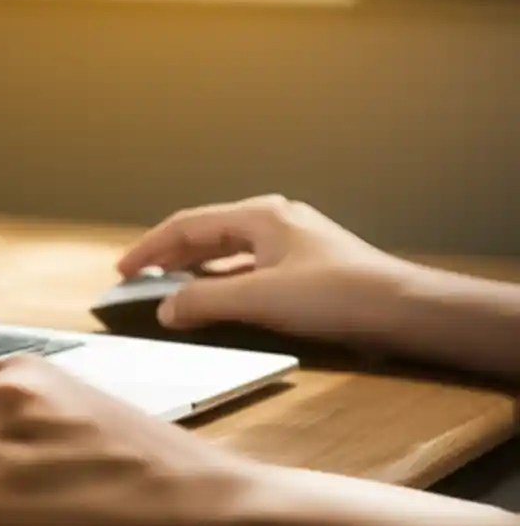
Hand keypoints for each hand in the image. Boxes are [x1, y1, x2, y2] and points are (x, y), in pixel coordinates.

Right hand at [116, 194, 414, 342]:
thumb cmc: (338, 295)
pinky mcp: (304, 267)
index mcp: (260, 216)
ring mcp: (291, 243)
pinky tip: (214, 299)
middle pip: (206, 233)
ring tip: (167, 288)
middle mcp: (273, 221)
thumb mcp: (260, 298)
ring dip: (194, 269)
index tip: (122, 269)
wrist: (403, 310)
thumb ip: (205, 302)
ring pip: (227, 251)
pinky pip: (247, 267)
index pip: (187, 224)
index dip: (149, 247)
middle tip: (137, 278)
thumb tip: (165, 308)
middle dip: (168, 256)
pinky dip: (222, 280)